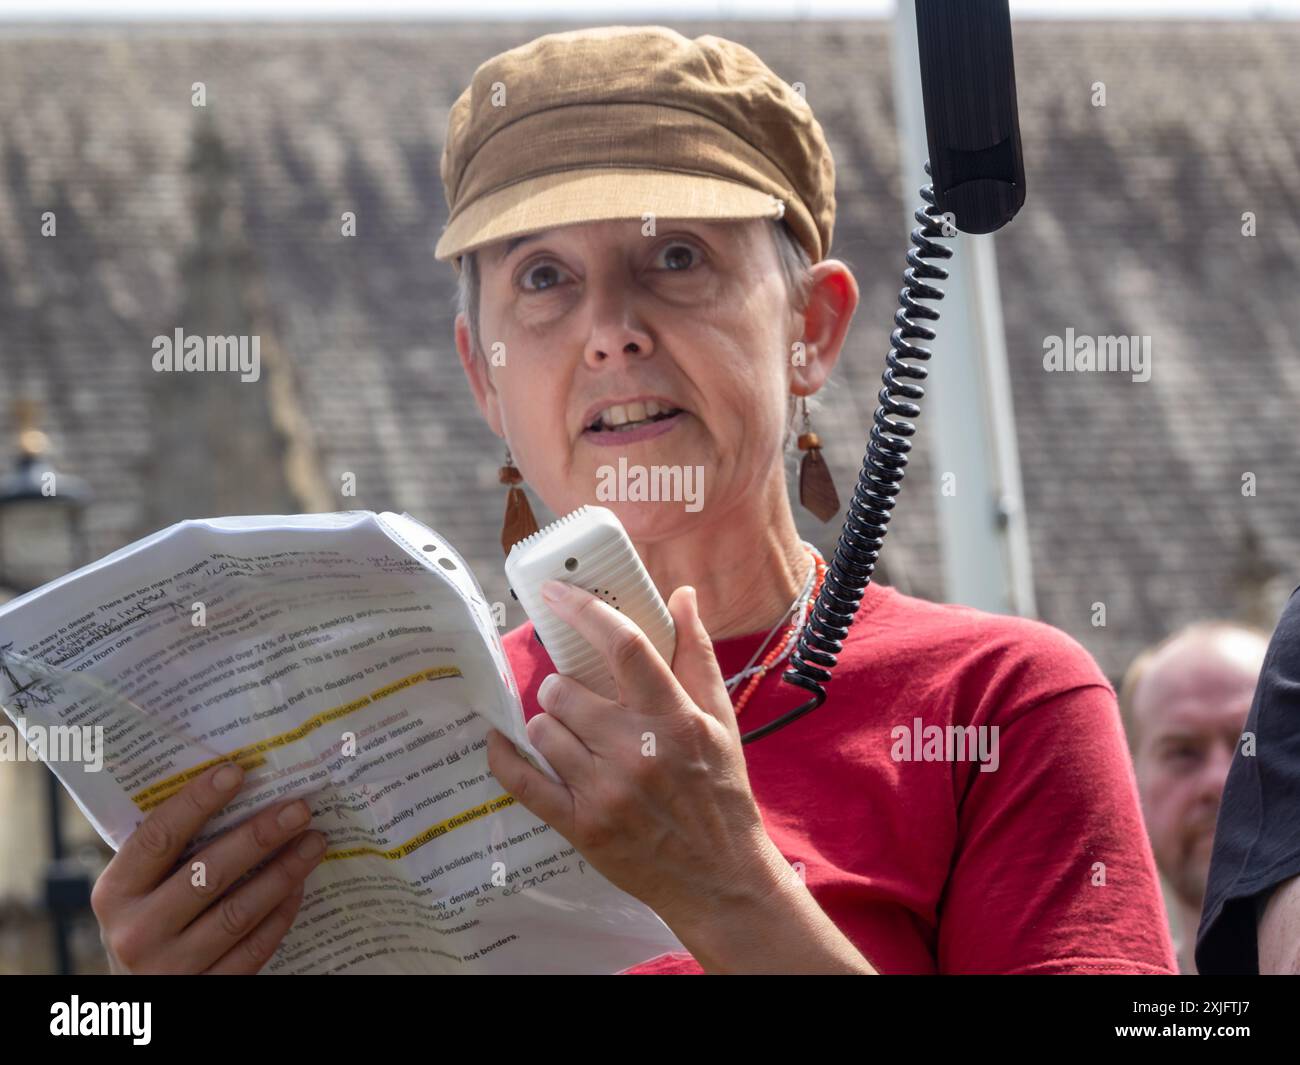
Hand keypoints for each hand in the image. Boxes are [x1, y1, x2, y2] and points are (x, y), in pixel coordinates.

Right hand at [90, 763, 326, 973]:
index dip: (197, 802)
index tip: (236, 772)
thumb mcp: (139, 887)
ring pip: (238, 913)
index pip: (158, 838)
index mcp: (115, 893)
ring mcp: (171, 967)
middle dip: (259, 837)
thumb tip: (235, 785)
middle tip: (298, 808)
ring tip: (314, 842)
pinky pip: (253, 949)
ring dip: (283, 873)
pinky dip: (281, 915)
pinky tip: (299, 886)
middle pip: (208, 874)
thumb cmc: (147, 918)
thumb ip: (171, 849)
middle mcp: (137, 932)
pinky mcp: (207, 990)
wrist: (141, 997)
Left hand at [485, 581, 784, 929]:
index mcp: (674, 718)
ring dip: (548, 725)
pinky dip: (504, 756)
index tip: (556, 593)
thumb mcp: (720, 720)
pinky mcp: (580, 825)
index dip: (585, 610)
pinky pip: (522, 780)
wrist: (720, 876)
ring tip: (569, 735)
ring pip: (542, 730)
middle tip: (576, 699)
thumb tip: (681, 595)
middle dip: (563, 687)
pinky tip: (502, 740)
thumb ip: (696, 654)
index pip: (624, 646)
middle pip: (565, 690)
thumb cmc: (720, 791)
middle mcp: (636, 751)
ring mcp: (605, 791)